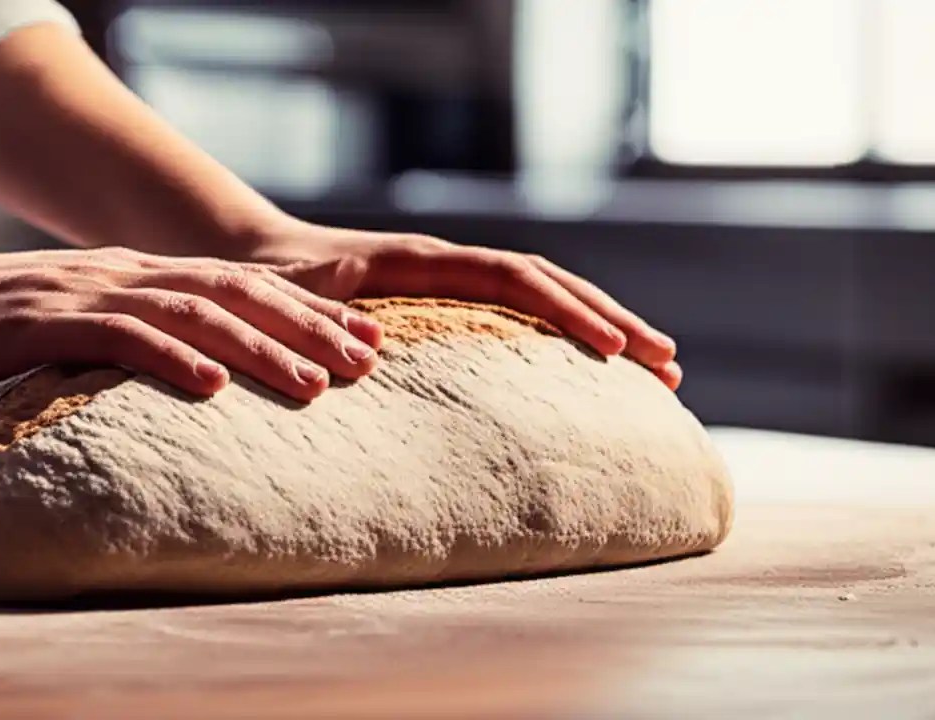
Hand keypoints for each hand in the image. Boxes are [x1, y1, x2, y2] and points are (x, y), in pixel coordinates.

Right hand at [0, 247, 381, 401]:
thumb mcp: (76, 328)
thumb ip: (133, 339)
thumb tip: (196, 378)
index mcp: (136, 275)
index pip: (240, 286)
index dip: (307, 311)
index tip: (363, 340)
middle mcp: (123, 274)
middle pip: (236, 292)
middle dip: (307, 326)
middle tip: (367, 361)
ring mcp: (85, 293)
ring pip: (194, 312)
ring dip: (259, 347)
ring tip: (314, 384)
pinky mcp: (44, 321)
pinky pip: (120, 336)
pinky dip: (170, 357)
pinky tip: (211, 386)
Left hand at [250, 219, 681, 389]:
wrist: (263, 257)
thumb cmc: (272, 285)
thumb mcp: (288, 301)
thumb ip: (319, 320)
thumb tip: (366, 353)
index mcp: (420, 261)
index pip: (511, 279)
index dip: (564, 311)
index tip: (612, 350)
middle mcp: (450, 263)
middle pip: (550, 282)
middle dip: (613, 320)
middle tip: (670, 366)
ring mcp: (457, 278)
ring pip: (548, 292)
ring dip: (606, 323)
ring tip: (661, 365)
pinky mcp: (455, 297)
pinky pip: (527, 307)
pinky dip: (569, 329)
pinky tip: (600, 363)